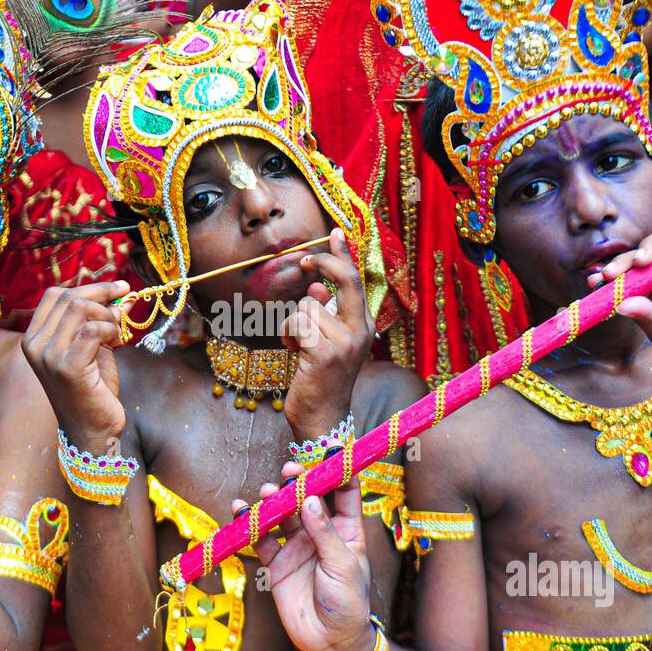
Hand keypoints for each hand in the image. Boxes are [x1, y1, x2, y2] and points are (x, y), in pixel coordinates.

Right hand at [21, 281, 129, 450]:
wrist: (92, 430)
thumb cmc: (92, 389)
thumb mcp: (94, 347)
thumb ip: (101, 321)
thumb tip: (122, 295)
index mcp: (34, 337)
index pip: (56, 295)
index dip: (90, 287)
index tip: (118, 288)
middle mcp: (35, 344)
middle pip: (70, 297)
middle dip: (104, 297)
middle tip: (123, 309)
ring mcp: (48, 356)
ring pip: (81, 309)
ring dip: (107, 316)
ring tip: (116, 334)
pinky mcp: (67, 367)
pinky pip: (92, 330)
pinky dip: (110, 331)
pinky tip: (116, 343)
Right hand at [244, 462, 374, 650]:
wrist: (331, 643)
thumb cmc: (349, 603)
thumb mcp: (343, 565)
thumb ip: (323, 532)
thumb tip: (308, 499)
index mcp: (346, 529)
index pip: (344, 491)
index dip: (338, 469)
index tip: (331, 448)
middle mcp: (321, 532)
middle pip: (307, 496)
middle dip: (298, 480)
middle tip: (290, 471)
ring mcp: (298, 545)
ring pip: (282, 513)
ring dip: (273, 500)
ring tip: (267, 494)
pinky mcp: (278, 562)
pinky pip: (261, 538)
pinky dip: (250, 524)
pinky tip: (241, 511)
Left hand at [279, 229, 373, 439]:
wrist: (321, 418)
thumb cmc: (320, 379)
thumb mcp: (325, 341)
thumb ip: (324, 312)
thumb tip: (315, 286)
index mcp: (363, 325)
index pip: (356, 281)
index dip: (344, 254)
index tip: (335, 232)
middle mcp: (361, 331)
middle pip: (346, 279)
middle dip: (323, 262)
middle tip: (303, 262)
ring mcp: (346, 342)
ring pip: (308, 305)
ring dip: (292, 322)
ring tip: (295, 343)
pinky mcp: (326, 353)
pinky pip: (298, 323)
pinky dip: (287, 333)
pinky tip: (290, 350)